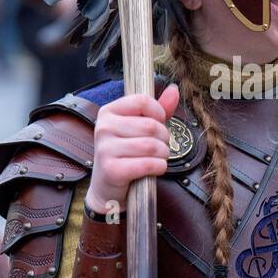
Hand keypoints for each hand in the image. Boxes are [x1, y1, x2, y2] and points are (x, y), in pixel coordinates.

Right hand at [85, 85, 180, 214]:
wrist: (107, 188)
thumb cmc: (126, 155)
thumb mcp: (139, 129)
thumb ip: (158, 110)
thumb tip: (174, 89)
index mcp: (108, 112)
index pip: (142, 101)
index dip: (159, 113)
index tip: (159, 124)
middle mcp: (103, 127)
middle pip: (151, 126)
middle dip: (164, 139)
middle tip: (159, 147)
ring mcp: (105, 149)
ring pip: (151, 146)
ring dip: (163, 155)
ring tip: (157, 158)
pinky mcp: (111, 170)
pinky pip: (147, 164)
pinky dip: (158, 167)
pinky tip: (154, 169)